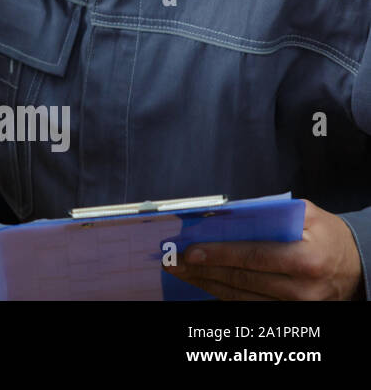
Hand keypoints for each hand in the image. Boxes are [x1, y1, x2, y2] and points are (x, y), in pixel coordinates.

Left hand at [164, 199, 364, 299]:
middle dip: (203, 270)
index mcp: (306, 259)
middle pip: (242, 279)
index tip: (190, 251)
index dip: (219, 254)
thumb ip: (271, 211)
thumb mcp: (308, 214)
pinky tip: (205, 283)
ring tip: (182, 272)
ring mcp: (296, 307)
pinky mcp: (290, 314)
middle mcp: (302, 289)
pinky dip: (224, 295)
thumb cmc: (328, 236)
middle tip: (173, 262)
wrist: (358, 266)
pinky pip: (250, 306)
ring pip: (242, 297)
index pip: (253, 257)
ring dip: (207, 284)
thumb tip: (227, 214)